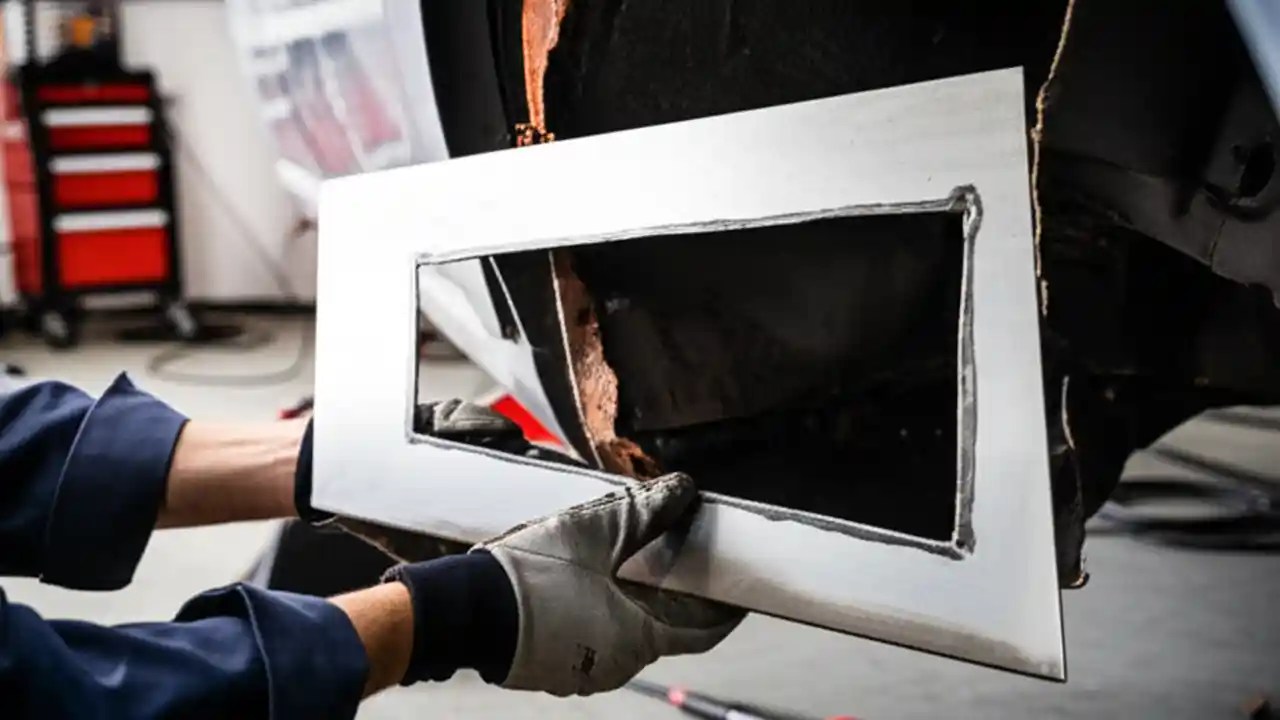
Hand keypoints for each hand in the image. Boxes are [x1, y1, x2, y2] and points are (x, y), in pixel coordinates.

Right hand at [480, 472, 743, 695]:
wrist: (462, 610)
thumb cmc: (529, 576)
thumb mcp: (595, 533)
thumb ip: (645, 511)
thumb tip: (683, 491)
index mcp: (636, 639)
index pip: (702, 629)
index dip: (725, 606)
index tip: (738, 587)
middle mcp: (614, 666)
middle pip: (663, 628)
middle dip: (674, 593)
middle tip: (680, 557)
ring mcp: (581, 672)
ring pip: (625, 631)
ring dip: (635, 601)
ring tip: (632, 561)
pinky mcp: (552, 667)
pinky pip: (592, 638)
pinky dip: (604, 612)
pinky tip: (591, 581)